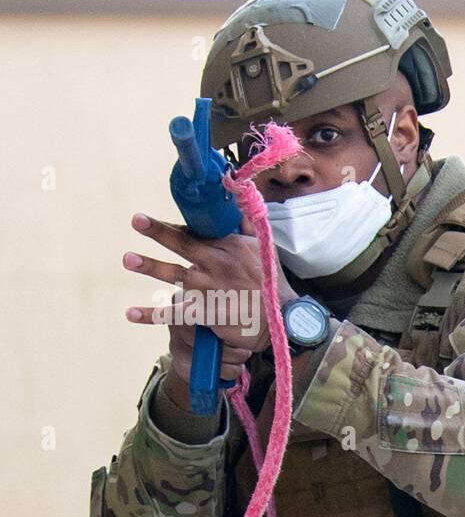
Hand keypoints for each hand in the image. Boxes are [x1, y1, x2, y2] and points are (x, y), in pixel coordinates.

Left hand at [123, 212, 297, 389]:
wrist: (284, 319)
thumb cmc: (273, 284)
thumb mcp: (264, 249)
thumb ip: (247, 225)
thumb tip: (241, 197)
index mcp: (228, 247)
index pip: (196, 231)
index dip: (172, 225)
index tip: (151, 219)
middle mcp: (216, 264)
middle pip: (183, 244)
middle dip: (159, 232)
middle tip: (137, 220)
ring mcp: (209, 288)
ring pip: (174, 274)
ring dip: (150, 266)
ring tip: (129, 259)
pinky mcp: (206, 312)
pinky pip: (175, 313)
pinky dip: (152, 315)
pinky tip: (130, 313)